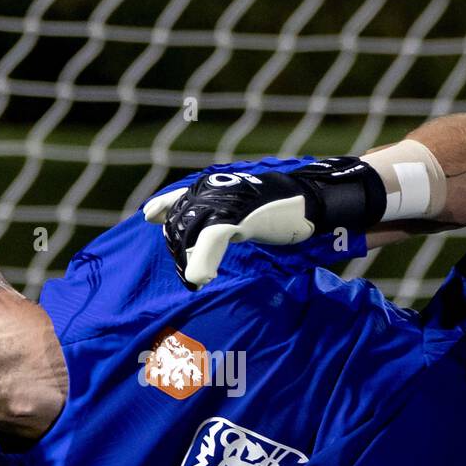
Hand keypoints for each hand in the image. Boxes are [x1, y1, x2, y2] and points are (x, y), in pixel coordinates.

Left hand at [141, 158, 385, 288]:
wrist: (316, 199)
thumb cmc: (283, 207)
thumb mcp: (247, 206)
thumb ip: (224, 212)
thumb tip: (209, 228)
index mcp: (214, 184)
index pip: (177, 197)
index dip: (162, 209)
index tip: (148, 218)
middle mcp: (213, 189)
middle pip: (179, 223)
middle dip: (177, 250)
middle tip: (186, 274)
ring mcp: (224, 202)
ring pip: (189, 234)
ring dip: (188, 261)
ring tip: (194, 280)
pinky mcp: (238, 218)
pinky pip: (210, 241)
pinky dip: (202, 263)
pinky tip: (201, 280)